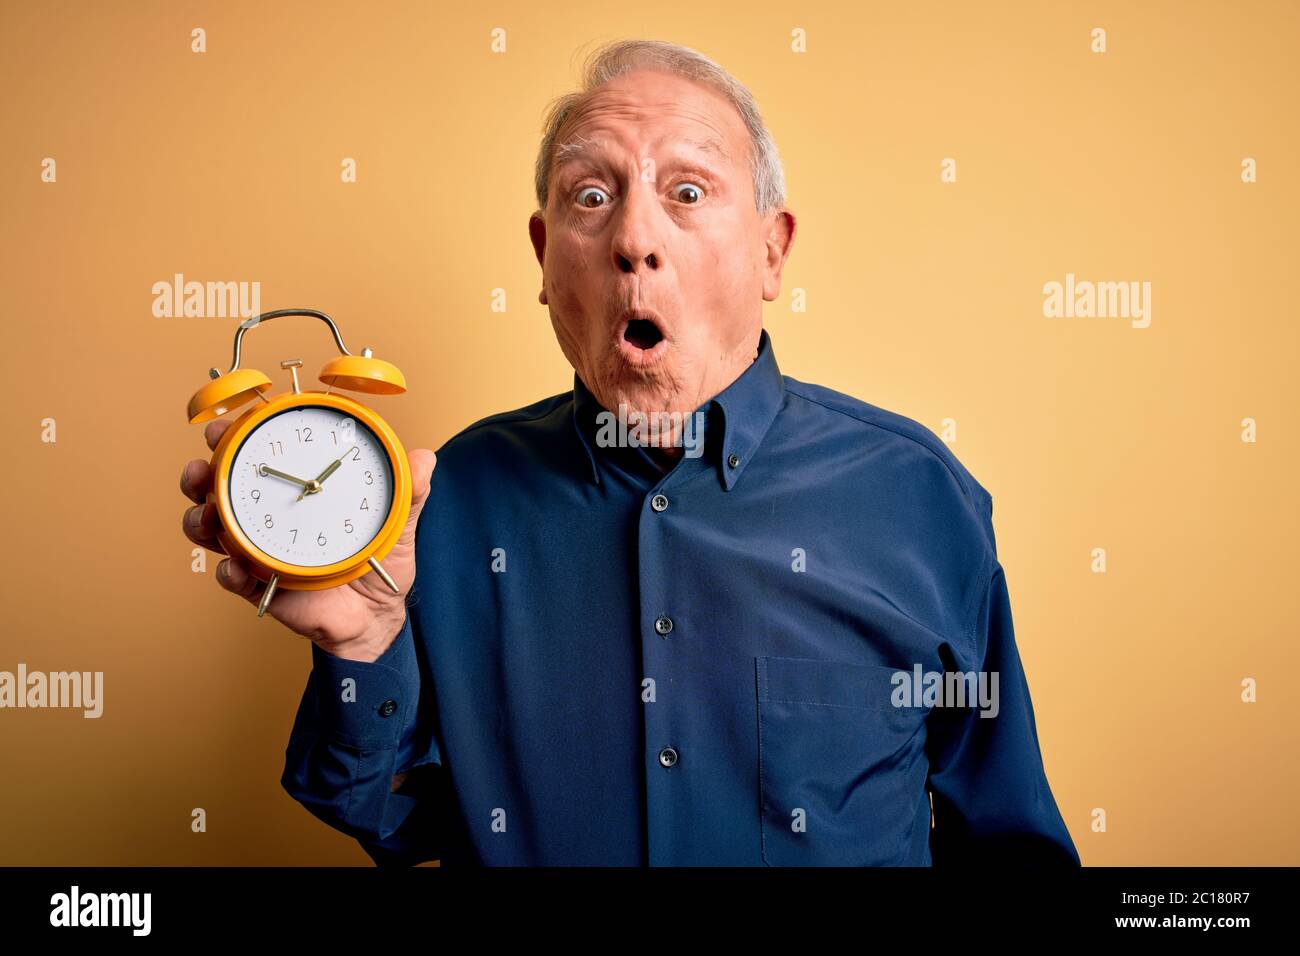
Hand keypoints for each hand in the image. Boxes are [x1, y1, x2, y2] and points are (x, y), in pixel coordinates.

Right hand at [180, 418, 435, 661]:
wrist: (377, 615)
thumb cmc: (381, 559)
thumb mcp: (399, 522)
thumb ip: (409, 491)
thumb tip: (424, 458)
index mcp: (297, 488)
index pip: (259, 452)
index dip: (236, 434)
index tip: (226, 424)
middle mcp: (269, 513)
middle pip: (219, 485)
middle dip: (201, 473)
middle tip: (202, 469)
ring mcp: (259, 548)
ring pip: (211, 527)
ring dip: (200, 518)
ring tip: (209, 516)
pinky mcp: (259, 584)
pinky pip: (231, 576)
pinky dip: (228, 570)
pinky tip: (236, 567)